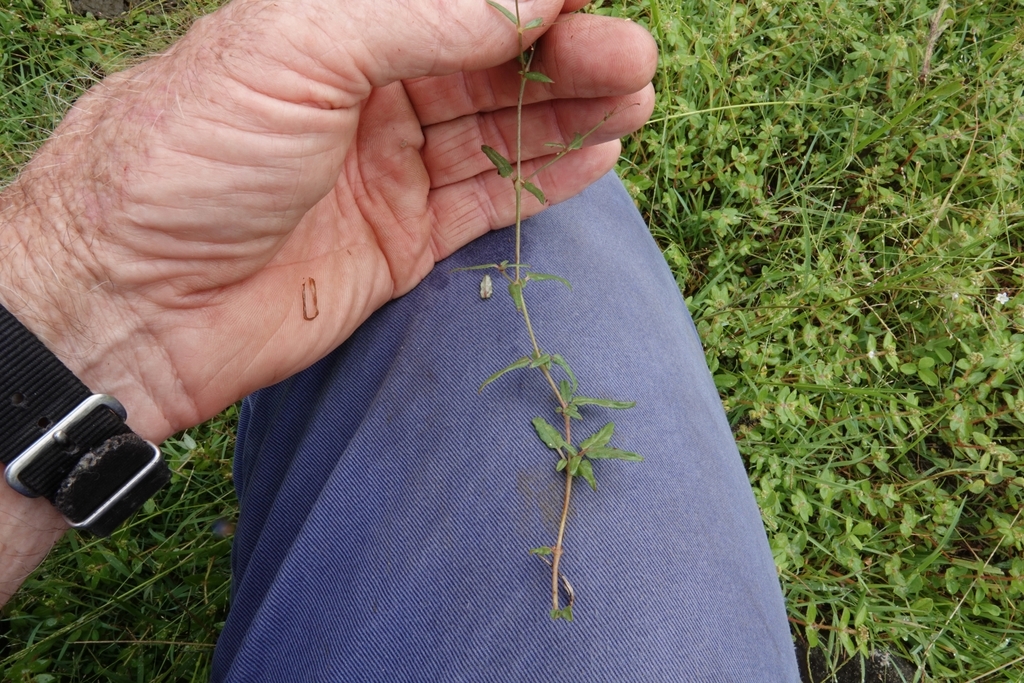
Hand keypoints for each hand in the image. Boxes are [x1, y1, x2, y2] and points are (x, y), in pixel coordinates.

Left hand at [1, 0, 655, 447]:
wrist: (132, 304)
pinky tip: (597, 155)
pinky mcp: (399, 241)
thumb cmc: (186, 159)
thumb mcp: (294, 49)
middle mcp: (366, 93)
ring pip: (498, 131)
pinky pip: (486, 201)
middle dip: (566, 56)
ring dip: (568, 113)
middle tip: (633, 60)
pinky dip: (542, 179)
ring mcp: (386, 170)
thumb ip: (420, 13)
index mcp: (335, 28)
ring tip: (635, 98)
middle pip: (489, 64)